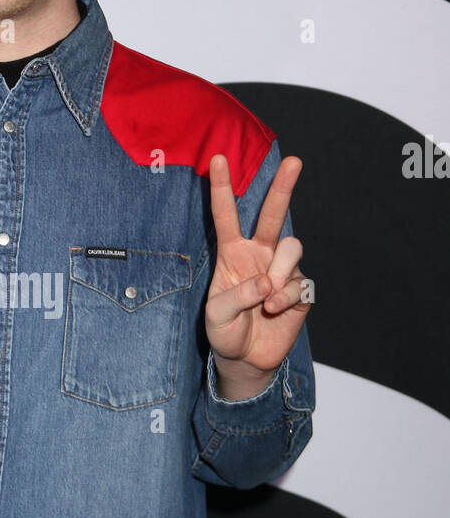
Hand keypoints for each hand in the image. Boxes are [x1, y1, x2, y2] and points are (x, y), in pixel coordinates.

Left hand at [205, 153, 310, 390]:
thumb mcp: (216, 314)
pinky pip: (300, 283)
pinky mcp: (300, 290)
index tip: (217, 159)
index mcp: (233, 253)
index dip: (221, 187)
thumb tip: (267, 281)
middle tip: (294, 162)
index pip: (226, 215)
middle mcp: (260, 255)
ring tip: (266, 300)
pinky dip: (285, 298)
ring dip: (280, 272)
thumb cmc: (225, 330)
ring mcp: (283, 270)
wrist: (245, 358)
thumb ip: (237, 295)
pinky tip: (274, 311)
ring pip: (291, 248)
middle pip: (272, 215)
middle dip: (283, 187)